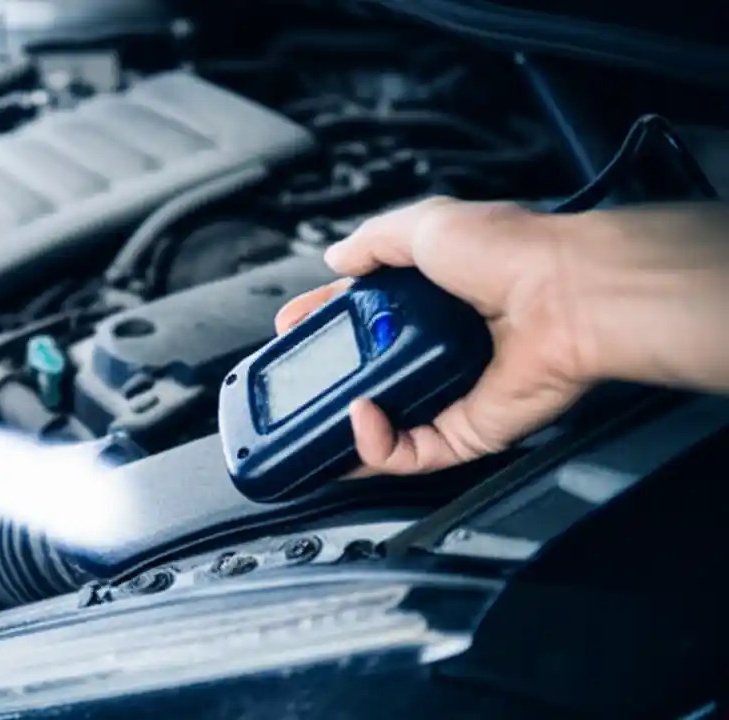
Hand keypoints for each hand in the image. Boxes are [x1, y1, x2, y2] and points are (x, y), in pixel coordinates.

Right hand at [275, 197, 593, 474]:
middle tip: (294, 380)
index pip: (361, 318)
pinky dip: (376, 446)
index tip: (292, 327)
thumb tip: (337, 256)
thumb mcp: (425, 226)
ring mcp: (453, 392)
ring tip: (318, 414)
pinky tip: (361, 419)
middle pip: (368, 377)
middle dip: (326, 383)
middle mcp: (441, 347)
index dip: (324, 323)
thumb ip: (373, 241)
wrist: (566, 295)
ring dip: (345, 426)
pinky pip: (411, 454)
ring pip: (384, 428)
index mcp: (431, 298)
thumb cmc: (515, 252)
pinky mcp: (468, 432)